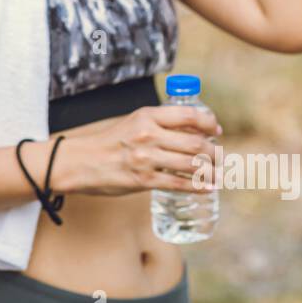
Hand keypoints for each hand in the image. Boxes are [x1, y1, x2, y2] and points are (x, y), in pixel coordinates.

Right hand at [56, 104, 222, 196]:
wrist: (81, 162)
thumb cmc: (110, 142)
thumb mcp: (134, 123)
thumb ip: (159, 124)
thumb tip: (193, 131)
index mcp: (147, 115)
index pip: (189, 115)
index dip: (209, 123)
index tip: (216, 130)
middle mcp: (148, 135)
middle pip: (196, 143)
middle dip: (215, 153)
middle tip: (220, 158)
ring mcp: (146, 159)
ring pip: (191, 164)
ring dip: (211, 171)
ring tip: (218, 175)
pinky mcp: (143, 180)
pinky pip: (178, 184)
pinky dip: (198, 186)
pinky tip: (207, 188)